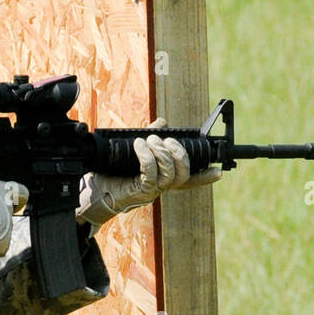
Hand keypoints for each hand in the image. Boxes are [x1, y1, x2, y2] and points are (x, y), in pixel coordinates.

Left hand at [76, 118, 220, 226]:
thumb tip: (162, 123)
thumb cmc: (113, 171)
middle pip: (184, 174)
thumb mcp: (135, 151)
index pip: (189, 180)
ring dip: (162, 152)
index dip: (204, 177)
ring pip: (171, 174)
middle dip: (180, 153)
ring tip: (149, 140)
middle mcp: (161, 187)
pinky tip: (139, 146)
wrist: (94, 188)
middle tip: (165, 140)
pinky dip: (147, 156)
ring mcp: (152, 191)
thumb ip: (151, 138)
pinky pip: (151, 174)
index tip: (218, 171)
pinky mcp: (140, 191)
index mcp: (163, 178)